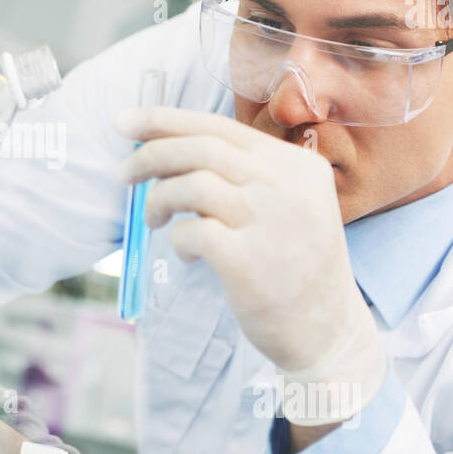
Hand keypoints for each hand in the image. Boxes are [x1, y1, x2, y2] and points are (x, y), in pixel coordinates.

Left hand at [114, 106, 384, 423]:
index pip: (220, 127)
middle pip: (200, 149)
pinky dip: (176, 240)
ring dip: (159, 199)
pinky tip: (187, 253)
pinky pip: (190, 233)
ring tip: (155, 218)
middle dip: (149, 155)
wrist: (329, 333)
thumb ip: (244, 175)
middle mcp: (288, 185)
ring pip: (191, 185)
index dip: (165, 120)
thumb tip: (165, 148)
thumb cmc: (295, 265)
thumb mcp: (289, 205)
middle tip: (123, 172)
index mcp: (297, 164)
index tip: (123, 122)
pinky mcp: (248, 262)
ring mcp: (270, 222)